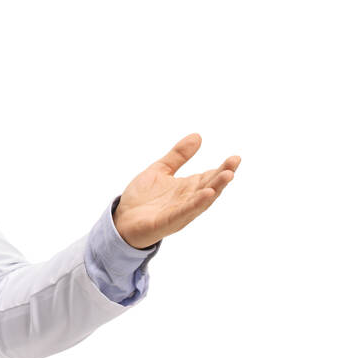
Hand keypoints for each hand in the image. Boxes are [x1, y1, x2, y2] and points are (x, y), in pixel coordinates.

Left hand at [113, 134, 240, 249]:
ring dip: (215, 189)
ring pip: (201, 201)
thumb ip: (178, 156)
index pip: (210, 177)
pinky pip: (183, 212)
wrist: (121, 220)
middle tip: (234, 163)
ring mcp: (179, 212)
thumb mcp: (160, 170)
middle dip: (222, 176)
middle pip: (209, 187)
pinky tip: (206, 194)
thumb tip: (198, 136)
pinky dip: (195, 204)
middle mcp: (187, 200)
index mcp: (188, 188)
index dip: (223, 168)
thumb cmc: (142, 198)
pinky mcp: (166, 222)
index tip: (235, 158)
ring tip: (228, 176)